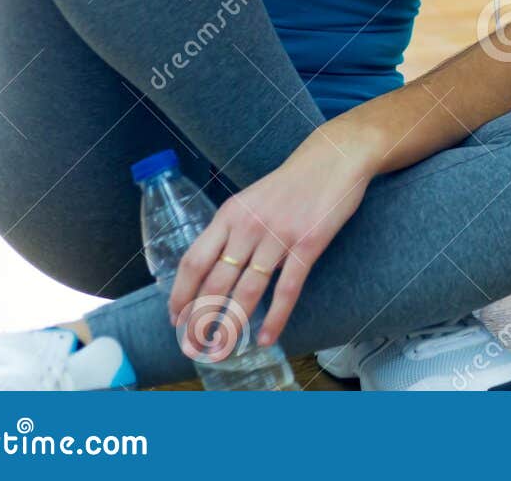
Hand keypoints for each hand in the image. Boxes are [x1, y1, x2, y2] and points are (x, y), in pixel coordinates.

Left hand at [164, 125, 379, 358]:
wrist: (334, 158)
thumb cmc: (293, 181)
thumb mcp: (252, 199)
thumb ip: (233, 229)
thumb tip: (216, 267)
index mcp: (230, 214)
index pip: (193, 262)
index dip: (181, 295)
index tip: (176, 319)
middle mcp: (248, 226)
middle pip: (215, 282)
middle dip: (200, 320)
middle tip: (192, 348)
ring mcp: (278, 235)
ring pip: (247, 291)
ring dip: (230, 326)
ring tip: (221, 351)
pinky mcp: (308, 244)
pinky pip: (287, 289)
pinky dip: (275, 318)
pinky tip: (265, 338)